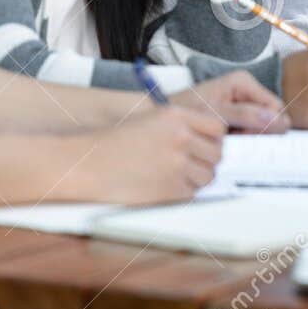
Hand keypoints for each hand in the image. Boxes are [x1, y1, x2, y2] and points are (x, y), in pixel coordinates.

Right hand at [89, 105, 226, 205]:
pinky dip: (183, 192)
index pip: (217, 128)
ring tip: (177, 175)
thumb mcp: (151, 119)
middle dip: (207, 160)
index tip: (206, 144)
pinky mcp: (171, 188)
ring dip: (198, 178)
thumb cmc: (115, 142)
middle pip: (217, 153)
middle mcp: (180, 137)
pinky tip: (165, 185)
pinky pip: (192, 193)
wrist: (90, 163)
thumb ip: (181, 125)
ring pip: (208, 176)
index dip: (214, 138)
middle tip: (193, 163)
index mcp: (176, 115)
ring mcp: (177, 164)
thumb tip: (210, 139)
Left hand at [173, 70, 285, 132]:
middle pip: (270, 118)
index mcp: (244, 83)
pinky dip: (241, 141)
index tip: (245, 135)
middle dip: (257, 133)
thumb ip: (244, 115)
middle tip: (234, 138)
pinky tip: (226, 142)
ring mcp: (242, 106)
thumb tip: (278, 120)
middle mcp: (246, 92)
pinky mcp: (237, 120)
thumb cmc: (185, 112)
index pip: (275, 107)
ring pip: (261, 128)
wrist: (165, 120)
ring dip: (248, 139)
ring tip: (227, 140)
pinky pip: (250, 134)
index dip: (267, 125)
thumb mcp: (215, 112)